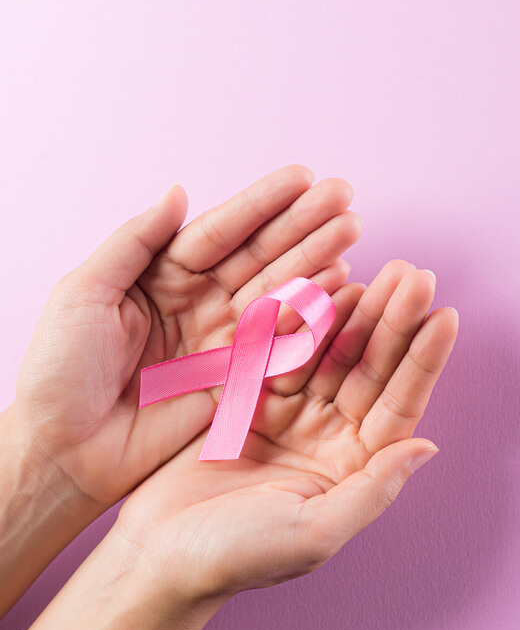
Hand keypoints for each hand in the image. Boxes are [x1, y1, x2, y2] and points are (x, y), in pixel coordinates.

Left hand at [7, 165, 361, 508]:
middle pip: (260, 255)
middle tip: (344, 196)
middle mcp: (199, 301)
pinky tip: (342, 284)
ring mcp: (223, 339)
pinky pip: (283, 341)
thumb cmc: (57, 371)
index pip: (221, 230)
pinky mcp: (238, 378)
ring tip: (351, 231)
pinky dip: (313, 314)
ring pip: (279, 291)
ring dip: (317, 259)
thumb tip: (178, 192)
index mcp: (162, 274)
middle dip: (304, 225)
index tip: (303, 177)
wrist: (61, 451)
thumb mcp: (82, 292)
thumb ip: (133, 241)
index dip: (262, 203)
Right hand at [111, 261, 457, 598]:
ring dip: (356, 311)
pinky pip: (282, 348)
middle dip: (395, 322)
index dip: (423, 362)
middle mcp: (332, 436)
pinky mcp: (251, 398)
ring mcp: (293, 414)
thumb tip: (428, 445)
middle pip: (372, 369)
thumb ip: (373, 490)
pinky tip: (326, 284)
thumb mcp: (313, 533)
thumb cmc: (235, 558)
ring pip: (332, 351)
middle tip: (417, 274)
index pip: (399, 405)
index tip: (446, 316)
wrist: (154, 558)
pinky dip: (302, 318)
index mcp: (355, 467)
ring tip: (382, 271)